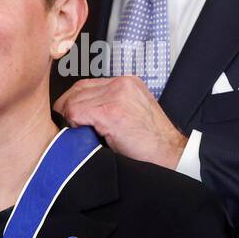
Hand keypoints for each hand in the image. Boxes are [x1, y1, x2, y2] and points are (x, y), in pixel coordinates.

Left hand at [53, 76, 187, 167]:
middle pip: (77, 90)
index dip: (75, 102)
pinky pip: (76, 113)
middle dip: (69, 109)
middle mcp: (121, 84)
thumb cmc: (152, 141)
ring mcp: (116, 96)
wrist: (169, 154)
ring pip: (73, 102)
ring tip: (82, 133)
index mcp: (127, 83)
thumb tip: (82, 110)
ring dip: (72, 119)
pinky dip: (75, 125)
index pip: (87, 85)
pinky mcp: (110, 111)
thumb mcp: (133, 112)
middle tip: (71, 126)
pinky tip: (87, 135)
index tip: (73, 117)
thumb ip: (111, 104)